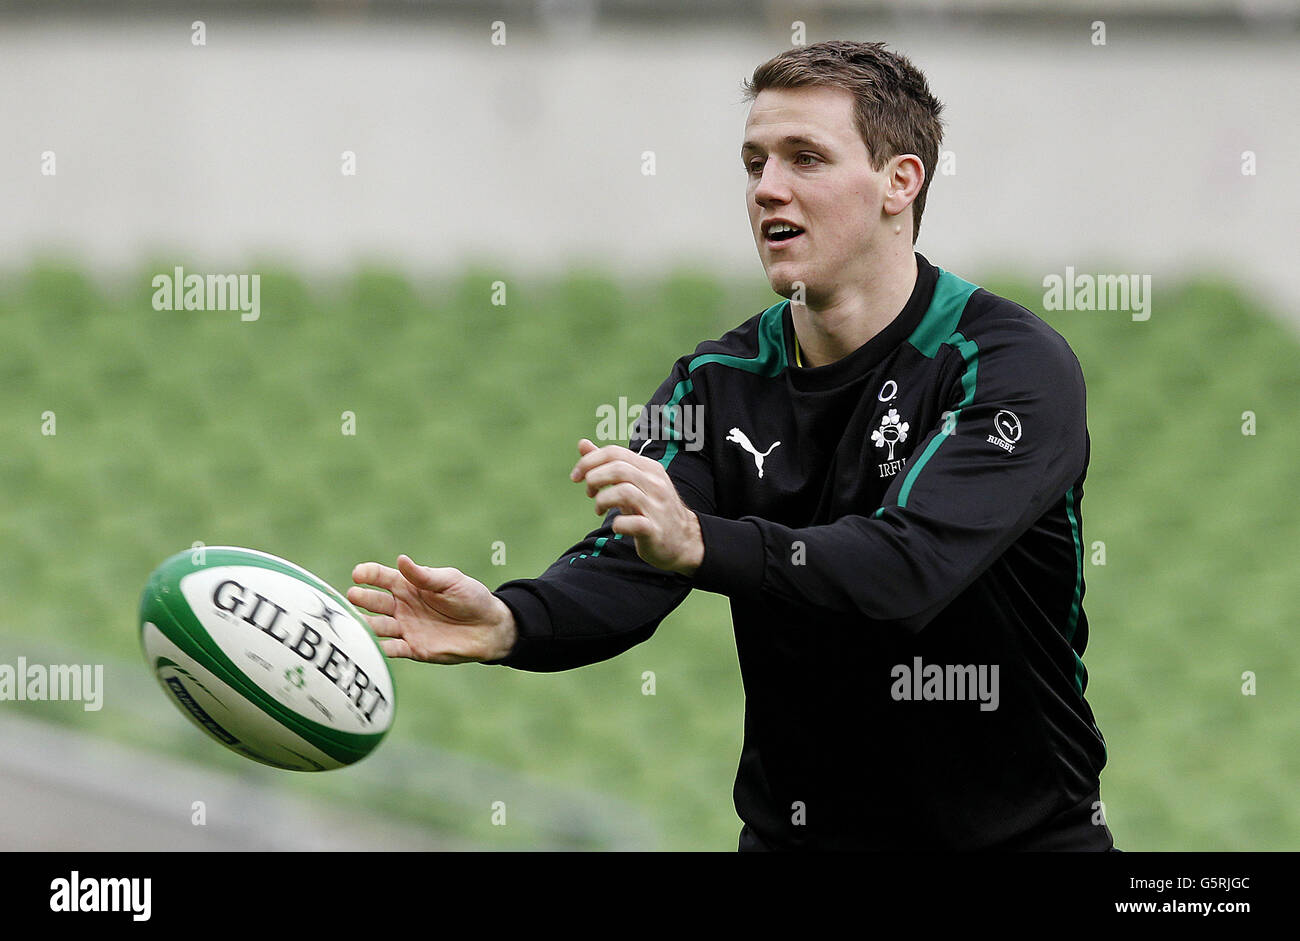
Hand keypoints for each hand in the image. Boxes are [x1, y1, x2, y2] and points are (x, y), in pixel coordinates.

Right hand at [348, 555, 516, 663]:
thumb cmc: (470, 598)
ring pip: (377, 626)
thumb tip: (401, 560)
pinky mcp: (412, 649)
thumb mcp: (450, 581)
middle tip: (352, 597)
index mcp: (408, 585)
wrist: (489, 627)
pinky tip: (370, 646)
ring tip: (356, 622)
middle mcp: (401, 606)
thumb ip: (425, 576)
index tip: (358, 574)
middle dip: (361, 598)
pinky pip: (391, 649)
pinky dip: (379, 648)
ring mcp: (405, 628)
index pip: (381, 577)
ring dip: (365, 624)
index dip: (368, 574)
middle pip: (374, 602)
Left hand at [570, 438, 703, 574]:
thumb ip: (608, 464)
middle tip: (589, 492)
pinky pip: (632, 523)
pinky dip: (617, 524)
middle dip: (593, 479)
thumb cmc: (651, 508)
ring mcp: (656, 507)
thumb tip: (582, 444)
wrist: (683, 539)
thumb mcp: (633, 482)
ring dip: (602, 500)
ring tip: (599, 508)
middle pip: (618, 469)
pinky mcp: (654, 530)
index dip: (589, 461)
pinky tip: (616, 526)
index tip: (576, 476)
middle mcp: (655, 484)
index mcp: (649, 468)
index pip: (615, 452)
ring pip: (623, 492)